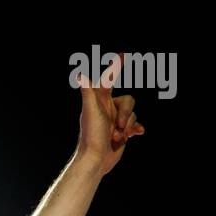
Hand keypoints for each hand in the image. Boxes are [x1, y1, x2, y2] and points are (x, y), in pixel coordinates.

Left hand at [78, 51, 144, 175]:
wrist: (95, 160)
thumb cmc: (91, 135)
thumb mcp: (90, 111)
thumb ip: (88, 92)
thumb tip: (79, 74)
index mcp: (100, 100)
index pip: (109, 79)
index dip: (115, 67)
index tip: (123, 55)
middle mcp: (108, 108)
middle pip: (129, 101)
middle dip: (126, 114)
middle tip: (117, 126)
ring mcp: (115, 120)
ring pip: (133, 114)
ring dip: (127, 126)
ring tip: (116, 137)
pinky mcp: (121, 131)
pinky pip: (135, 124)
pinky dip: (136, 129)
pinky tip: (136, 133)